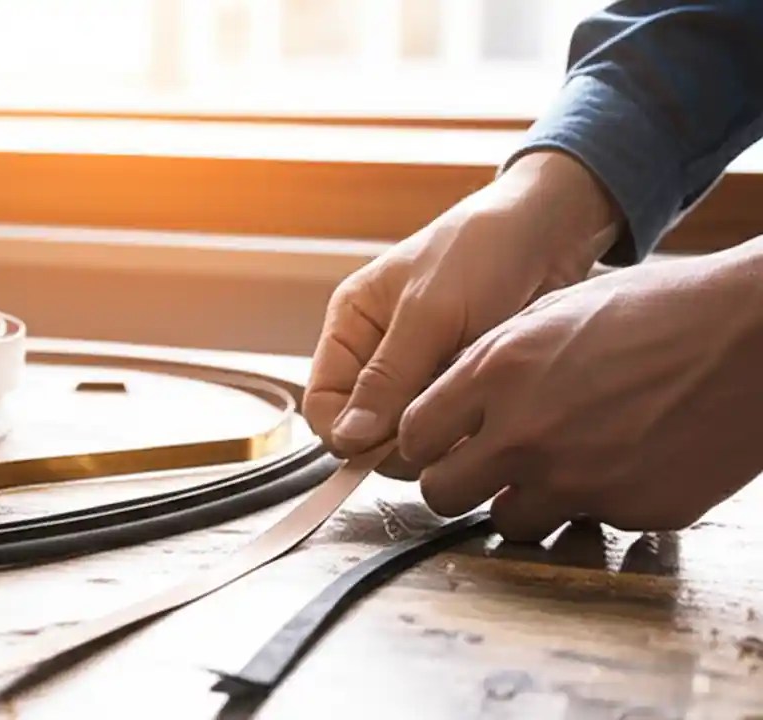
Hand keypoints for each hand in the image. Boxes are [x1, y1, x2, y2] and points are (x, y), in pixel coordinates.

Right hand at [304, 151, 616, 476]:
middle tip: (443, 427)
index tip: (389, 443)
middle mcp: (376, 357)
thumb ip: (387, 377)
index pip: (322, 404)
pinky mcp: (457, 388)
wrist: (551, 233)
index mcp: (350, 329)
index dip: (346, 434)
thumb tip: (346, 438)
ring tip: (473, 407)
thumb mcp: (429, 313)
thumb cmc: (480, 252)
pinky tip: (490, 408)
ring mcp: (419, 376)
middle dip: (397, 439)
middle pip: (364, 430)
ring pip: (407, 437)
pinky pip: (447, 430)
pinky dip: (464, 430)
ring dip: (436, 434)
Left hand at [400, 241, 762, 540]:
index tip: (439, 441)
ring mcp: (579, 481)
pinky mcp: (631, 512)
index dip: (424, 441)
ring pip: (509, 522)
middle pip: (442, 494)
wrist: (755, 337)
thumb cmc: (656, 311)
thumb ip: (489, 364)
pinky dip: (592, 502)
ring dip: (521, 501)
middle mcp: (526, 434)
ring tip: (556, 466)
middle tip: (479, 469)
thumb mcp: (552, 313)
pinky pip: (585, 524)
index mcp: (498, 373)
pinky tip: (620, 462)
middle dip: (455, 483)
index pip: (414, 436)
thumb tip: (446, 406)